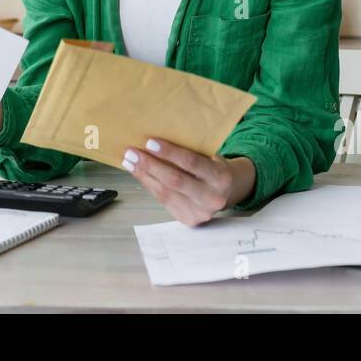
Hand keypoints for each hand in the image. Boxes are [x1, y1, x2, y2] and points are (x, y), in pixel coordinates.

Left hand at [120, 138, 254, 225]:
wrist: (230, 191)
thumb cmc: (215, 166)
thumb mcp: (211, 155)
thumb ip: (191, 151)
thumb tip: (155, 141)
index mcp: (221, 177)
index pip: (191, 162)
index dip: (169, 152)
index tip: (150, 142)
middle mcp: (212, 197)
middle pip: (175, 180)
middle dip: (150, 165)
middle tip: (132, 152)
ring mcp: (200, 212)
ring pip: (165, 193)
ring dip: (144, 175)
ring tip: (130, 162)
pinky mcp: (189, 219)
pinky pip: (164, 201)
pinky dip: (149, 185)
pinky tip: (139, 174)